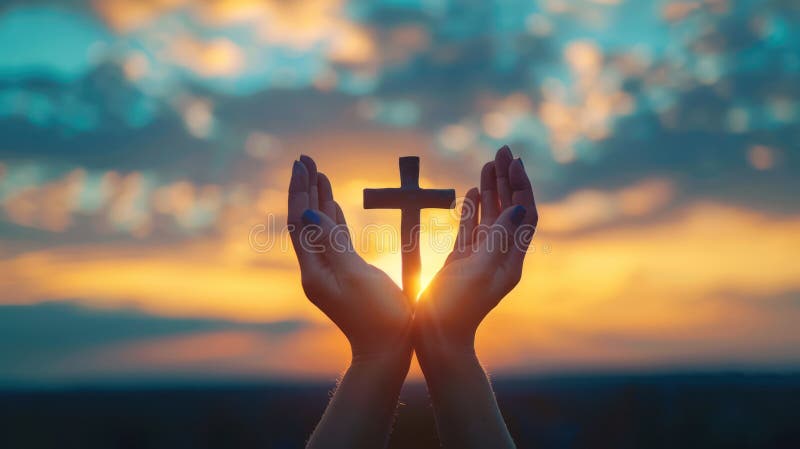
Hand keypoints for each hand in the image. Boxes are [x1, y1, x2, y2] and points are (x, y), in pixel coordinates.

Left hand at [288, 155, 412, 358]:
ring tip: (317, 173)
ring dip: (317, 199)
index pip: (299, 222)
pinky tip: (332, 203)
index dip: (300, 191)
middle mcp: (316, 270)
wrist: (387, 350)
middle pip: (304, 221)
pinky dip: (332, 217)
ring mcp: (330, 272)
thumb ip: (333, 242)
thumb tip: (309, 211)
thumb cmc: (378, 316)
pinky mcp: (345, 274)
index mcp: (314, 271)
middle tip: (306, 159)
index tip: (302, 164)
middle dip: (305, 189)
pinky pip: (334, 239)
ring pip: (318, 228)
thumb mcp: (356, 276)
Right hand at [415, 145, 537, 354]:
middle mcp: (500, 256)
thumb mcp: (478, 273)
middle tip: (502, 150)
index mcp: (510, 260)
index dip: (521, 187)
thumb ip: (497, 239)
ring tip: (489, 162)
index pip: (524, 215)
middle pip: (509, 210)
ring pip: (491, 216)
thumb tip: (518, 208)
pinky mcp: (462, 260)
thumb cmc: (457, 309)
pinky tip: (473, 190)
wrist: (437, 339)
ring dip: (492, 188)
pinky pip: (472, 228)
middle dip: (507, 180)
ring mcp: (480, 258)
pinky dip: (474, 208)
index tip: (513, 162)